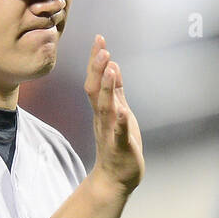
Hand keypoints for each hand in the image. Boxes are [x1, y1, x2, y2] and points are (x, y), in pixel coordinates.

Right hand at [85, 34, 142, 192]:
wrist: (115, 178)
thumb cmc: (117, 144)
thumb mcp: (118, 112)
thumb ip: (115, 91)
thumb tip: (112, 65)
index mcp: (102, 109)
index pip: (95, 80)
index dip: (97, 60)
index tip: (99, 39)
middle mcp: (103, 118)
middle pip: (95, 90)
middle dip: (98, 69)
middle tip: (102, 47)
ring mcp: (110, 132)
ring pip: (106, 108)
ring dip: (107, 88)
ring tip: (112, 68)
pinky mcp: (120, 147)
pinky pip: (119, 133)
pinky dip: (121, 122)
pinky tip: (123, 111)